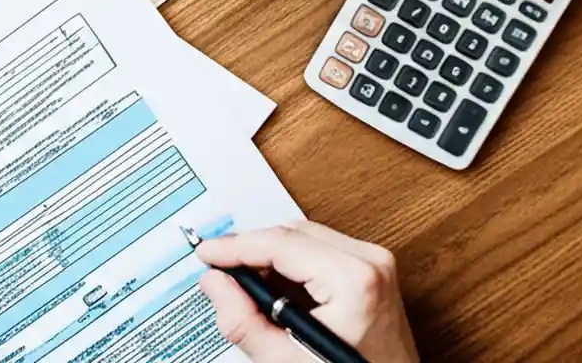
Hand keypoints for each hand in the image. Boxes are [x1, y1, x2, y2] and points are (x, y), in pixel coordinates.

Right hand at [197, 222, 418, 362]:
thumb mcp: (286, 361)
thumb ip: (243, 321)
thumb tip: (215, 283)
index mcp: (353, 279)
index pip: (279, 243)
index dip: (235, 247)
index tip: (207, 253)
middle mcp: (370, 261)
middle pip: (291, 232)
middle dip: (251, 249)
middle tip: (219, 270)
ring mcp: (375, 262)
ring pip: (304, 236)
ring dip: (270, 254)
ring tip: (245, 283)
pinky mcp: (373, 268)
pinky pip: (320, 247)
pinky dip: (291, 261)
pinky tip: (274, 285)